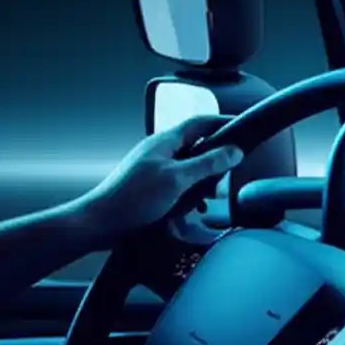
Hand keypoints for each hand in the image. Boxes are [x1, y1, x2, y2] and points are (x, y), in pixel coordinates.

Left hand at [81, 116, 243, 235]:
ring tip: (214, 195)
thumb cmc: (134, 198)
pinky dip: (192, 192)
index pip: (200, 123)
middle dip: (217, 157)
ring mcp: (154, 169)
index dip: (223, 122)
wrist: (100, 223)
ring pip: (189, 166)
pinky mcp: (151, 187)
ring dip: (204, 179)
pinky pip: (179, 183)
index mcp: (165, 142)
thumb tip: (235, 151)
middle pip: (197, 145)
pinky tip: (195, 208)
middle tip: (232, 169)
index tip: (244, 127)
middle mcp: (160, 152)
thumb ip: (207, 164)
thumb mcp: (177, 179)